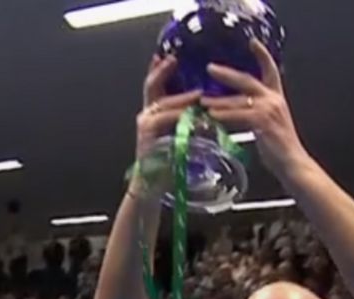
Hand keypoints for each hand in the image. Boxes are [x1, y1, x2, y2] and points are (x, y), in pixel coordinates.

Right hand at [132, 55, 201, 195]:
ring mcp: (144, 125)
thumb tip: (208, 109)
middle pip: (151, 86)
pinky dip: (178, 115)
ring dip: (181, 97)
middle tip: (174, 59)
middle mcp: (146, 116)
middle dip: (162, 71)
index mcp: (154, 114)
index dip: (161, 70)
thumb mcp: (181, 137)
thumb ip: (189, 122)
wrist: (153, 186)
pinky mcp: (146, 135)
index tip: (169, 57)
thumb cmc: (169, 165)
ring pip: (162, 103)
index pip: (156, 86)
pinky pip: (163, 119)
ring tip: (198, 93)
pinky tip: (191, 113)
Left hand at [201, 39, 305, 169]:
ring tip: (202, 99)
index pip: (271, 70)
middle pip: (247, 80)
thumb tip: (228, 109)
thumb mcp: (267, 124)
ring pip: (238, 100)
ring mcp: (269, 109)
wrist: (292, 162)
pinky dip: (224, 115)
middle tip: (209, 68)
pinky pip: (239, 115)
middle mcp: (274, 99)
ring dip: (218, 100)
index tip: (253, 43)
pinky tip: (212, 115)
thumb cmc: (278, 147)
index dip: (262, 55)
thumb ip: (251, 113)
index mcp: (276, 97)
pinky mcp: (263, 122)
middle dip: (226, 73)